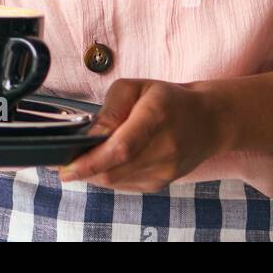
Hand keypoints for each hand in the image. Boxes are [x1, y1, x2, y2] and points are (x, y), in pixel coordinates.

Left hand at [59, 78, 226, 191]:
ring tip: (79, 160)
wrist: (210, 120)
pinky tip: (101, 164)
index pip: (121, 148)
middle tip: (62, 162)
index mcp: (156, 117)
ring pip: (116, 182)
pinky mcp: (162, 183)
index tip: (66, 167)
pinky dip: (108, 176)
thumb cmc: (168, 99)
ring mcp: (165, 171)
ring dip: (93, 174)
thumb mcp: (136, 87)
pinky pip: (125, 185)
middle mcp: (164, 149)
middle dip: (83, 169)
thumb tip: (90, 135)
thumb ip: (110, 109)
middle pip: (115, 170)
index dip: (91, 162)